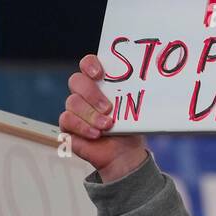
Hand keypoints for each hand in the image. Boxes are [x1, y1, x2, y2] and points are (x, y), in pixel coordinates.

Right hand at [59, 54, 148, 182]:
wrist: (124, 152)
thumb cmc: (129, 126)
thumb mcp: (134, 108)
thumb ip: (132, 94)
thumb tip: (148, 83)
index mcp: (100, 82)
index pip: (87, 63)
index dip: (90, 64)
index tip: (100, 74)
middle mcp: (84, 93)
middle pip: (76, 81)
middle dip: (92, 93)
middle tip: (108, 107)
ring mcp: (74, 108)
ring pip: (72, 102)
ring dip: (91, 115)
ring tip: (107, 125)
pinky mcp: (67, 125)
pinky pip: (67, 120)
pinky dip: (83, 127)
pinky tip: (96, 134)